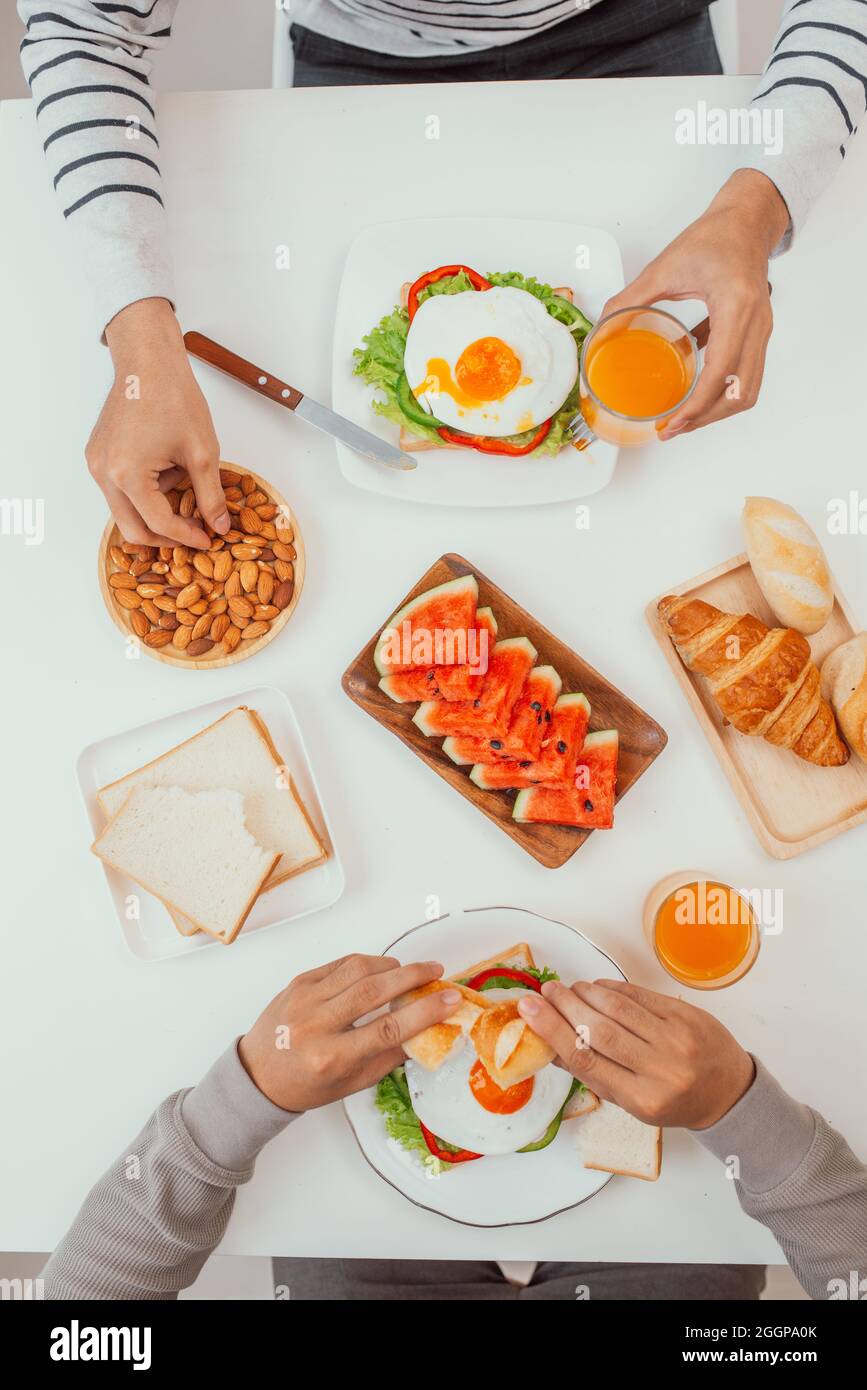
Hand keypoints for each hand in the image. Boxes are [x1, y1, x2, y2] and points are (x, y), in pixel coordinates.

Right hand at [86, 298, 227, 549]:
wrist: (148, 362)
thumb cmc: (173, 396)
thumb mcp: (202, 452)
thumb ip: (211, 495)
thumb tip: (219, 526)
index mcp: (128, 475)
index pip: (160, 524)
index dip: (188, 537)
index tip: (208, 539)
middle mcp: (104, 474)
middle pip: (133, 529)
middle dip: (166, 537)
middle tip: (194, 532)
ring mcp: (97, 465)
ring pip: (124, 512)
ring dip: (154, 512)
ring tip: (183, 486)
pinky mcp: (97, 456)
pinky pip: (118, 490)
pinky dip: (143, 493)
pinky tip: (167, 472)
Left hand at [238, 954, 460, 1111]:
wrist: (256, 1076)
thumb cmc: (306, 1085)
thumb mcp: (351, 1083)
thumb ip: (389, 1056)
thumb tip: (427, 1029)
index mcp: (330, 1057)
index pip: (387, 1029)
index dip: (424, 1012)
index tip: (450, 1000)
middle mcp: (315, 1024)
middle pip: (373, 990)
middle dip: (412, 976)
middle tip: (436, 971)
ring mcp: (303, 999)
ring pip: (356, 969)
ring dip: (389, 966)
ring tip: (410, 970)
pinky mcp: (297, 982)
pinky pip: (339, 965)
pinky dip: (365, 963)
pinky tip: (380, 970)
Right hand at [517, 978, 754, 1129]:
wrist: (728, 1091)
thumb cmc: (674, 1100)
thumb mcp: (633, 1102)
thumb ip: (594, 1075)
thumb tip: (549, 1045)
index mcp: (642, 1099)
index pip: (586, 1061)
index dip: (552, 1031)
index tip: (529, 1011)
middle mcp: (660, 1069)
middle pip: (598, 1031)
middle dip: (564, 1007)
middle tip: (543, 993)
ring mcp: (676, 1039)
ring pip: (618, 1008)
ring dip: (585, 993)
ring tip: (567, 989)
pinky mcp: (685, 1015)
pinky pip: (640, 995)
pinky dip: (612, 988)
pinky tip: (596, 987)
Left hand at [601, 169, 789, 439]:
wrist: (747, 219)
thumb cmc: (714, 236)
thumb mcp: (665, 265)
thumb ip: (631, 298)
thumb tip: (601, 329)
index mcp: (735, 305)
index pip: (721, 370)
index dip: (697, 405)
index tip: (673, 423)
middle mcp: (757, 322)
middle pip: (739, 392)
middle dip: (705, 419)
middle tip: (672, 428)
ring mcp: (762, 329)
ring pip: (747, 389)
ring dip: (716, 410)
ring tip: (683, 417)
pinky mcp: (758, 333)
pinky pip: (745, 374)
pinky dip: (721, 390)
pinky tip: (693, 389)